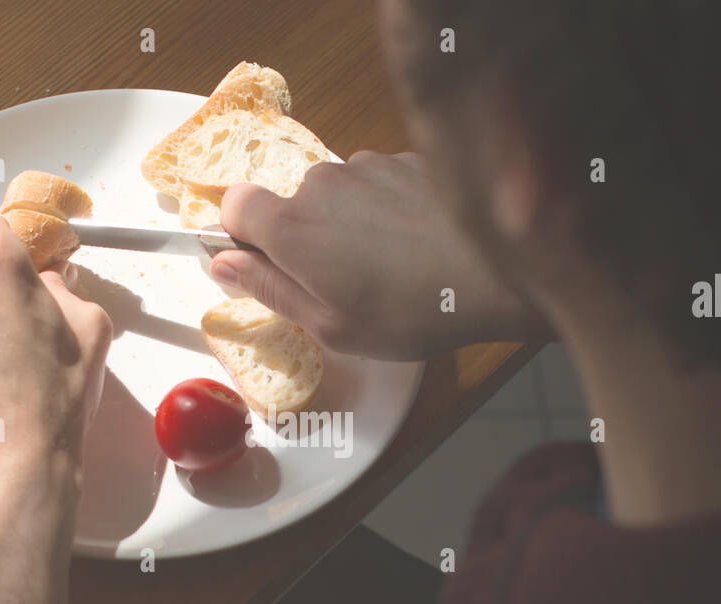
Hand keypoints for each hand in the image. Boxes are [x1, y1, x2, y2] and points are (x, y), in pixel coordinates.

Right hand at [209, 151, 544, 359]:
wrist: (497, 271)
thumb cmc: (410, 311)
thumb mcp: (329, 324)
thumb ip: (269, 289)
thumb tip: (223, 265)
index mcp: (292, 227)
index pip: (233, 207)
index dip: (244, 239)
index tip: (265, 266)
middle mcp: (321, 183)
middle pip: (290, 206)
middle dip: (306, 241)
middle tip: (343, 286)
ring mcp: (366, 166)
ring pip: (336, 196)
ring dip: (349, 227)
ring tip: (389, 269)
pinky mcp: (405, 160)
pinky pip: (376, 186)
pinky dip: (385, 212)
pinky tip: (415, 246)